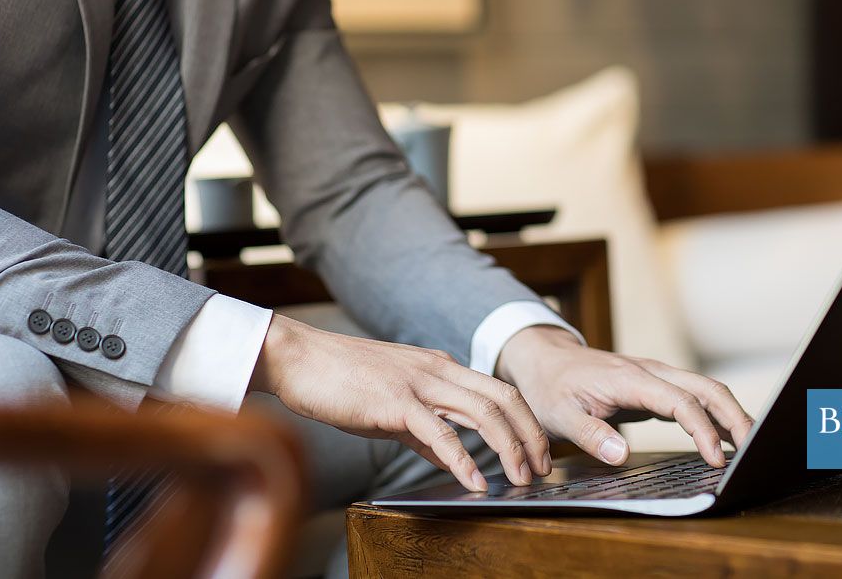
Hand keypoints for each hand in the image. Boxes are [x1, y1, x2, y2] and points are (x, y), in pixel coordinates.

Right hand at [250, 315, 550, 490]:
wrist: (298, 359)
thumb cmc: (341, 382)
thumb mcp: (393, 405)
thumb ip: (425, 430)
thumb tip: (450, 457)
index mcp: (441, 367)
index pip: (499, 390)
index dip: (525, 421)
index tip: (538, 451)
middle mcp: (438, 369)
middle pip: (504, 397)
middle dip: (531, 434)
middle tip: (544, 468)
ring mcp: (419, 383)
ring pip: (483, 411)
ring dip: (509, 447)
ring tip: (521, 478)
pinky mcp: (396, 402)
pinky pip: (441, 432)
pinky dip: (464, 459)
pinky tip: (476, 481)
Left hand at [496, 327, 754, 467]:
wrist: (544, 360)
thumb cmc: (550, 388)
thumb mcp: (558, 415)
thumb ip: (589, 434)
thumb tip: (620, 455)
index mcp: (630, 379)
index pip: (680, 401)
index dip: (703, 430)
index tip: (717, 459)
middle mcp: (651, 372)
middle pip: (706, 388)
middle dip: (735, 416)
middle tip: (756, 451)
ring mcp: (656, 376)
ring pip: (706, 389)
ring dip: (731, 414)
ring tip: (753, 446)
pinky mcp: (655, 386)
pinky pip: (694, 396)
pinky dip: (716, 414)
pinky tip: (727, 437)